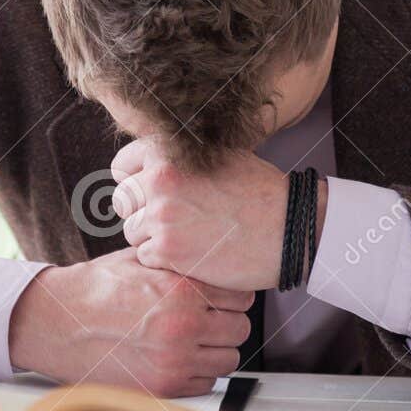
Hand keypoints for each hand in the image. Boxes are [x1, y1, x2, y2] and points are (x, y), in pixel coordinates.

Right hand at [7, 247, 253, 396]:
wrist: (58, 322)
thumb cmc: (96, 288)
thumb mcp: (143, 260)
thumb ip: (183, 263)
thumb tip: (217, 261)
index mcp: (181, 290)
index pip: (241, 296)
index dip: (232, 295)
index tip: (222, 297)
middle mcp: (183, 326)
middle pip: (240, 328)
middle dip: (228, 321)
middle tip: (211, 318)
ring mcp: (174, 361)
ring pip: (228, 359)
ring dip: (217, 349)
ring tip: (196, 339)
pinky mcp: (162, 387)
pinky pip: (206, 383)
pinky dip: (198, 372)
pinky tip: (181, 357)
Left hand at [110, 137, 293, 290]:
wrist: (289, 226)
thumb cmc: (259, 191)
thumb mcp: (217, 155)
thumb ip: (177, 158)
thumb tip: (145, 166)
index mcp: (168, 150)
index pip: (121, 167)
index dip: (136, 182)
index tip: (154, 194)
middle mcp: (159, 178)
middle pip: (123, 202)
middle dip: (142, 212)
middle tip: (175, 220)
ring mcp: (161, 215)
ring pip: (132, 231)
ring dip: (153, 238)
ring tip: (188, 236)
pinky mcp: (168, 249)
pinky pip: (145, 256)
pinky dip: (165, 260)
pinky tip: (192, 253)